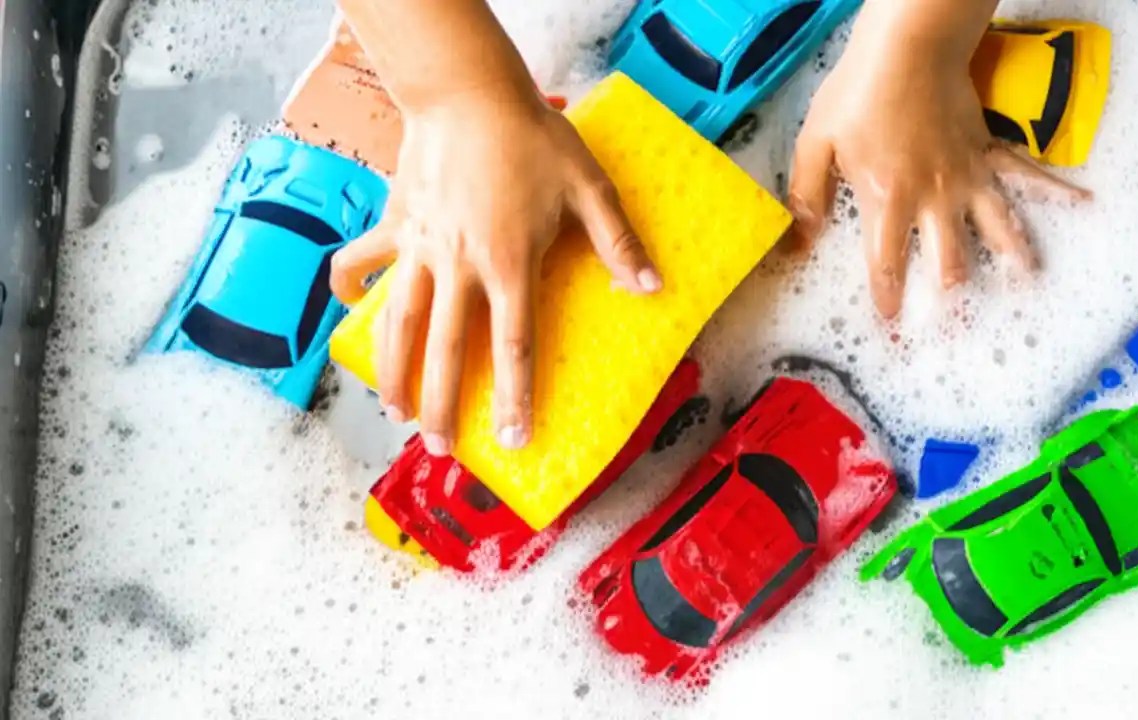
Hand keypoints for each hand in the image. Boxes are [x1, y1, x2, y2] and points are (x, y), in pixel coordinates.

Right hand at [330, 88, 660, 456]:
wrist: (467, 92)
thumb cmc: (531, 138)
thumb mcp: (588, 187)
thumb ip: (618, 242)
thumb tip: (652, 288)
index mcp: (509, 264)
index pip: (513, 347)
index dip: (514, 399)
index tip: (512, 440)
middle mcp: (458, 267)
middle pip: (448, 352)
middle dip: (443, 407)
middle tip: (441, 451)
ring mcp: (419, 248)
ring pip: (400, 323)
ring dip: (394, 371)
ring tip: (394, 411)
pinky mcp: (394, 223)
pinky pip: (362, 261)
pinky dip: (349, 287)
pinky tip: (349, 310)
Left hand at [788, 4, 1089, 318]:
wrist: (908, 45)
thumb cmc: (857, 92)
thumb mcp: (816, 143)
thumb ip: (807, 197)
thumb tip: (795, 245)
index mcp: (888, 198)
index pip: (887, 264)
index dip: (889, 300)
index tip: (891, 327)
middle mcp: (934, 197)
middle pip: (950, 260)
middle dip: (952, 296)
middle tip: (959, 327)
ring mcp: (967, 175)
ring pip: (996, 228)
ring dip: (1013, 259)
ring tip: (1028, 286)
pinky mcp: (988, 150)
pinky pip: (1027, 175)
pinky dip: (1057, 190)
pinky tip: (1086, 203)